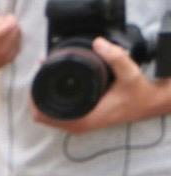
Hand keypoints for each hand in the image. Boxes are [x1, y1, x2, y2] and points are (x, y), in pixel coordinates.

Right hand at [0, 1, 19, 72]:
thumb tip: (7, 30)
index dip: (1, 32)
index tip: (10, 19)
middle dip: (11, 35)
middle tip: (13, 21)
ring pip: (4, 57)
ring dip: (14, 40)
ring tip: (13, 28)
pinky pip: (7, 60)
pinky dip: (14, 47)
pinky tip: (13, 37)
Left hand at [33, 36, 170, 132]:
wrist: (147, 104)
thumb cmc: (137, 93)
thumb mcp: (129, 73)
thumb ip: (115, 57)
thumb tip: (98, 43)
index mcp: (83, 119)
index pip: (43, 115)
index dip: (34, 99)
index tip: (36, 79)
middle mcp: (77, 125)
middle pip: (41, 116)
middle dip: (36, 96)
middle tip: (39, 73)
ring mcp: (78, 125)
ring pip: (48, 116)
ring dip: (42, 99)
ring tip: (43, 77)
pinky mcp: (81, 121)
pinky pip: (57, 114)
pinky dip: (51, 103)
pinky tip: (52, 87)